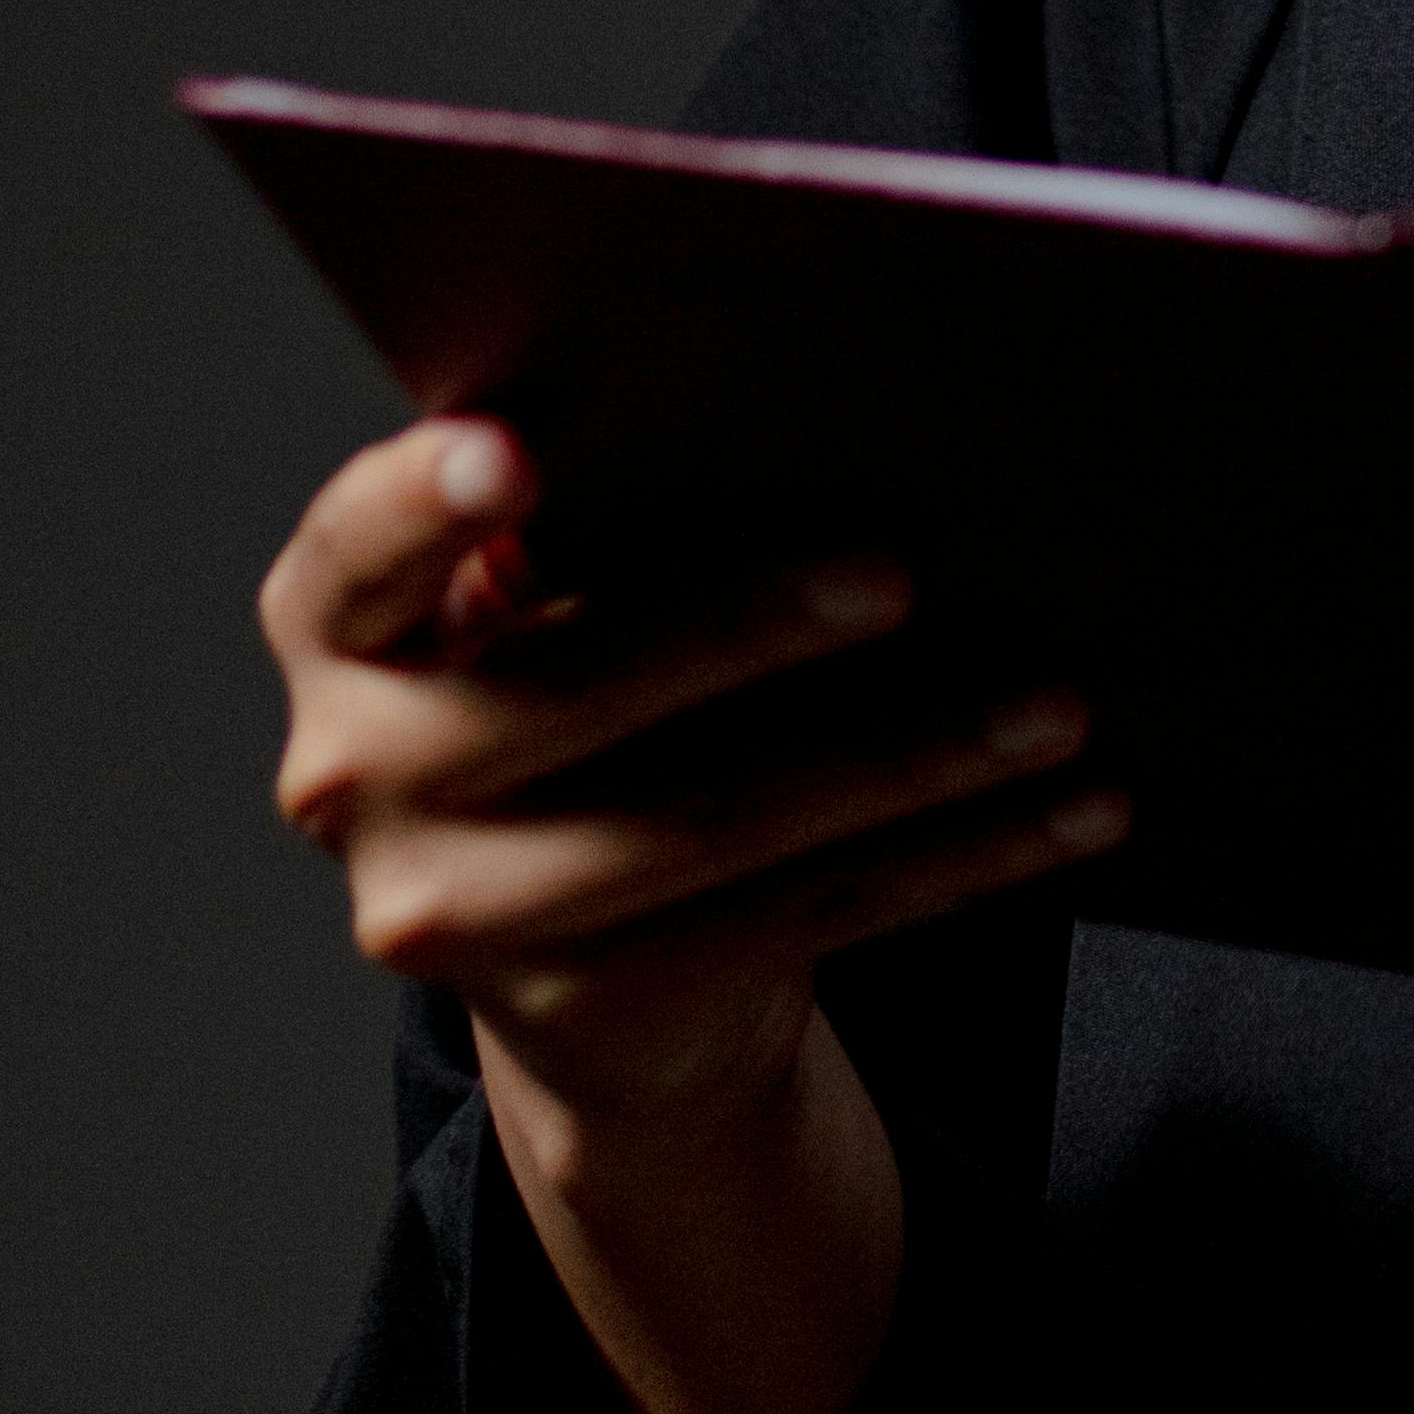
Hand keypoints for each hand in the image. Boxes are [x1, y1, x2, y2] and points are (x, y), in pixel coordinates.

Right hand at [261, 413, 1123, 1413]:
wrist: (590, 965)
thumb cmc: (596, 681)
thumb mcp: (559, 590)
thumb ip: (608, 501)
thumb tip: (822, 396)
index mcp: (336, 630)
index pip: (356, 553)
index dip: (424, 503)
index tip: (518, 453)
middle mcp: (354, 779)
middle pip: (564, 696)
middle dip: (746, 628)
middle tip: (899, 572)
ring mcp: (458, 921)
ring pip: (710, 829)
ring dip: (908, 760)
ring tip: (1056, 702)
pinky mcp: (590, 1017)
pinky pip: (806, 921)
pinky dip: (961, 857)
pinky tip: (1076, 808)